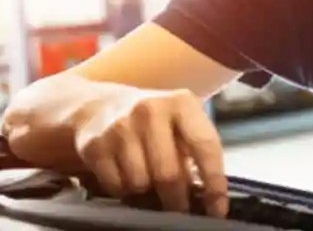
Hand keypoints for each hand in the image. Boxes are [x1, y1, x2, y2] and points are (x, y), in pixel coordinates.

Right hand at [72, 87, 228, 217]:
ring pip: (141, 183)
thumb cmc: (154, 120)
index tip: (217, 209)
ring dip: (148, 193)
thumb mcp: (182, 121)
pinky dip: (125, 190)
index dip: (214, 182)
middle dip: (178, 200)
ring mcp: (120, 127)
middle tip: (181, 210)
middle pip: (169, 174)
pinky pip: (116, 187)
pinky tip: (127, 176)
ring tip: (150, 182)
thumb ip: (196, 149)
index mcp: (181, 103)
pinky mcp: (95, 145)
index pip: (205, 146)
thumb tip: (208, 195)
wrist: (101, 105)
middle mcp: (150, 110)